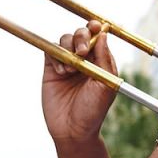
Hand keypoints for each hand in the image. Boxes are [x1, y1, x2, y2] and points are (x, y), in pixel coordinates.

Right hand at [42, 25, 119, 145]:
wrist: (72, 130)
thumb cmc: (93, 111)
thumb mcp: (105, 85)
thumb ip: (104, 59)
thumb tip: (103, 34)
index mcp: (101, 61)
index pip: (98, 36)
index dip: (96, 27)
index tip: (94, 26)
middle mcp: (84, 60)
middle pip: (80, 33)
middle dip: (81, 37)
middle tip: (82, 52)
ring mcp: (67, 63)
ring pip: (65, 39)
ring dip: (68, 48)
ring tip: (71, 69)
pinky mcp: (51, 69)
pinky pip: (51, 51)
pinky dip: (56, 56)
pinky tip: (62, 72)